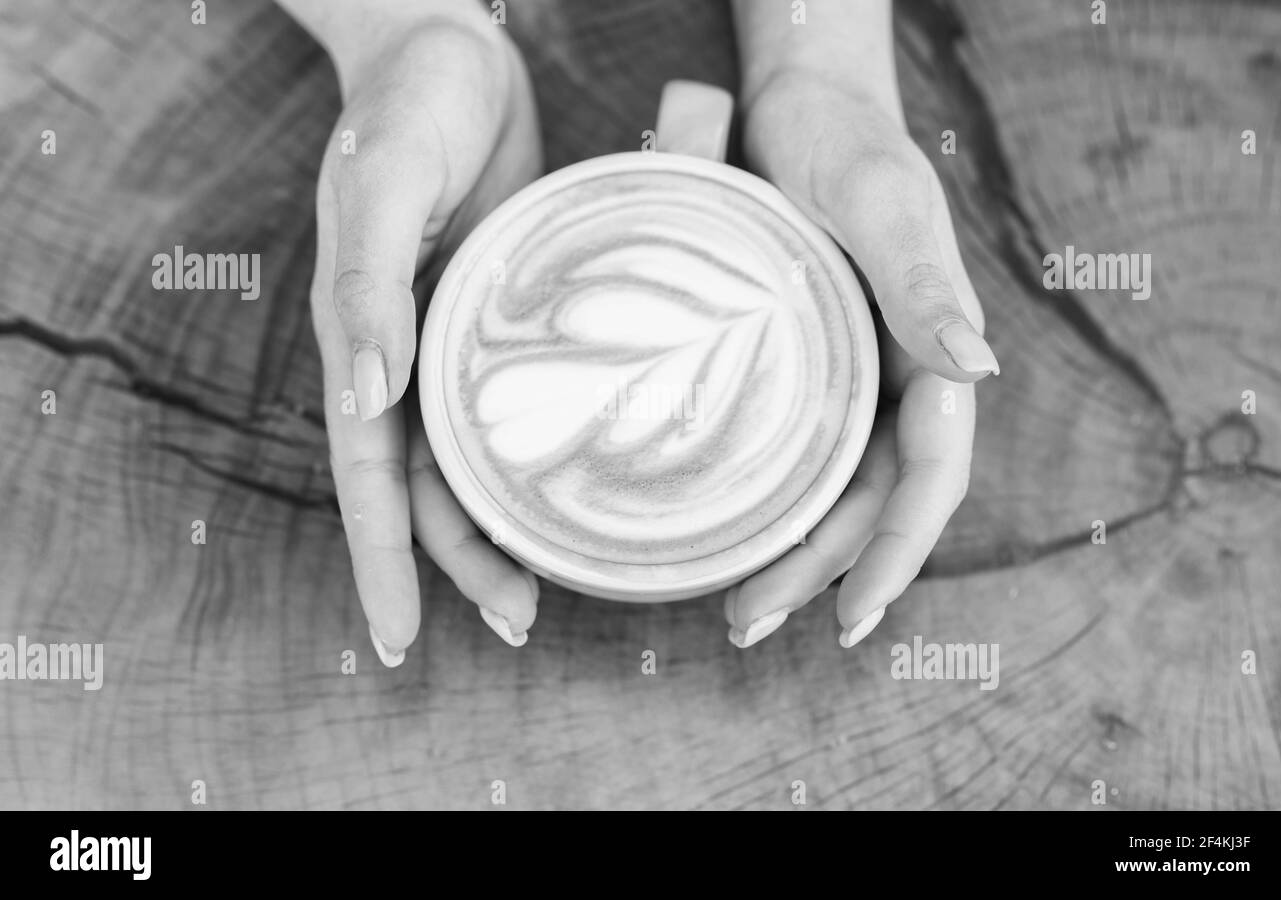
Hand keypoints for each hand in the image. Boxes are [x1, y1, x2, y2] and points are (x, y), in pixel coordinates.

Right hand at [290, 1, 543, 664]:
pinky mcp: (499, 320)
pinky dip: (536, 458)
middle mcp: (404, 355)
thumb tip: (360, 397)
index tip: (395, 639)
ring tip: (549, 588)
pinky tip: (577, 489)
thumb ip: (368, 285)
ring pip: (473, 460)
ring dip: (503, 528)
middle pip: (426, 487)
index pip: (365, 474)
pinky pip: (514, 407)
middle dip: (459, 566)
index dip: (380, 559)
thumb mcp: (385, 182)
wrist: (450, 45)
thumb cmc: (407, 103)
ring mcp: (453, 342)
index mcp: (361, 338)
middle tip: (519, 625)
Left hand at [724, 67, 997, 648]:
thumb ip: (924, 285)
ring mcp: (854, 380)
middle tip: (747, 626)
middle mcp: (900, 380)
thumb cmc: (845, 144)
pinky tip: (731, 532)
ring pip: (832, 490)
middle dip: (821, 575)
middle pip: (870, 503)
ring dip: (792, 554)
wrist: (801, 105)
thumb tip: (979, 371)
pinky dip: (772, 501)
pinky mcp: (811, 369)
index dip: (895, 555)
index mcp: (934, 355)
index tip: (850, 619)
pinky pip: (800, 453)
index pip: (928, 479)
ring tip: (734, 608)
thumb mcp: (883, 206)